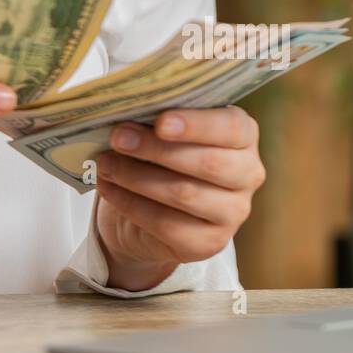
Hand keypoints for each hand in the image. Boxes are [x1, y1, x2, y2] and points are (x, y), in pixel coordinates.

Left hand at [94, 105, 266, 291]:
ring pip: (184, 194)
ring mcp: (233, 212)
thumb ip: (157, 116)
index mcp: (243, 135)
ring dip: (136, 176)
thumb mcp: (162, 127)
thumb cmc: (160, 152)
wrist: (149, 204)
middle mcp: (248, 173)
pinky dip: (131, 204)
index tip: (160, 122)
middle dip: (156, 149)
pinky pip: (167, 224)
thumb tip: (128, 108)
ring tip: (105, 163)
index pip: (231, 128)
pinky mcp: (210, 243)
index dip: (196, 125)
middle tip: (117, 137)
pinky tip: (109, 187)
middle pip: (208, 163)